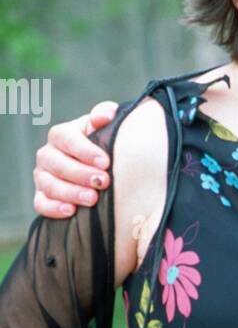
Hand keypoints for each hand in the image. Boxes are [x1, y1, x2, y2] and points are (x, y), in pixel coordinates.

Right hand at [34, 101, 118, 217]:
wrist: (101, 170)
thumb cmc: (103, 145)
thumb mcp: (106, 127)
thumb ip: (105, 115)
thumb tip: (105, 116)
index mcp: (61, 135)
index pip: (65, 138)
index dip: (84, 150)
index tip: (105, 162)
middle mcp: (48, 155)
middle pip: (56, 162)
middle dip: (80, 173)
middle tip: (103, 182)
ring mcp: (42, 177)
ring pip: (49, 184)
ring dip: (70, 192)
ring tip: (92, 199)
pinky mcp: (42, 197)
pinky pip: (41, 204)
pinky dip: (53, 208)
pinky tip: (70, 211)